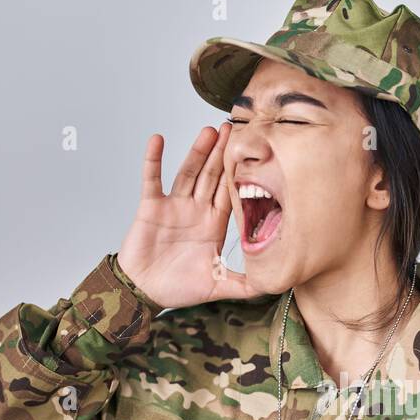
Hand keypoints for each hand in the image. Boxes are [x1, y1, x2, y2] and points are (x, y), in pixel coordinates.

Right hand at [116, 125, 259, 307]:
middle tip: (235, 129)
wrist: (146, 291)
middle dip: (223, 154)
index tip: (254, 154)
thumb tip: (274, 287)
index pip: (231, 193)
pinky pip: (152, 179)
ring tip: (209, 131)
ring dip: (198, 152)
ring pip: (189, 172)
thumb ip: (245, 285)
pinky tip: (158, 140)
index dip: (241, 174)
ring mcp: (174, 206)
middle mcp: (196, 210)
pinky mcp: (151, 206)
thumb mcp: (218, 286)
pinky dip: (154, 160)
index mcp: (214, 224)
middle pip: (213, 175)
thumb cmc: (180, 288)